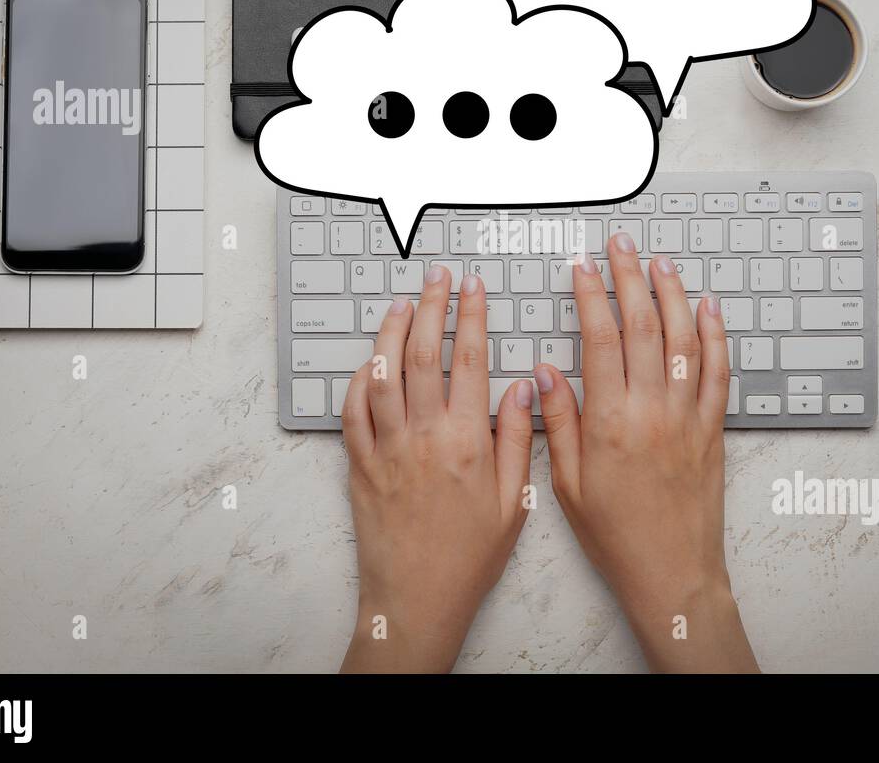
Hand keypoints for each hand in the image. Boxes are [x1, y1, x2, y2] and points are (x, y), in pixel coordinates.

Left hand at [339, 266, 532, 672]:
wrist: (416, 599)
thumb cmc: (470, 557)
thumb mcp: (514, 501)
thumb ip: (521, 439)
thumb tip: (525, 387)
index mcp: (467, 440)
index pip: (469, 359)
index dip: (471, 316)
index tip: (473, 288)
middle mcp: (423, 436)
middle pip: (423, 353)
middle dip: (431, 306)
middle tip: (437, 277)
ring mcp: (386, 449)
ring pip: (383, 374)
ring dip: (391, 332)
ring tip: (401, 304)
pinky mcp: (359, 466)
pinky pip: (353, 411)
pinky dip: (359, 380)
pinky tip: (370, 363)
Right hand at [534, 232, 757, 672]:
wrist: (672, 573)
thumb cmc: (616, 535)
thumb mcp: (568, 484)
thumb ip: (557, 422)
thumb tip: (545, 371)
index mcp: (609, 422)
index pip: (599, 339)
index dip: (590, 296)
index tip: (580, 268)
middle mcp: (652, 411)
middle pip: (643, 326)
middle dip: (629, 278)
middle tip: (620, 246)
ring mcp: (688, 417)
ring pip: (684, 339)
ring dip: (672, 294)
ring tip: (660, 263)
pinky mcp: (713, 430)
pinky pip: (718, 372)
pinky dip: (714, 336)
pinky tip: (707, 308)